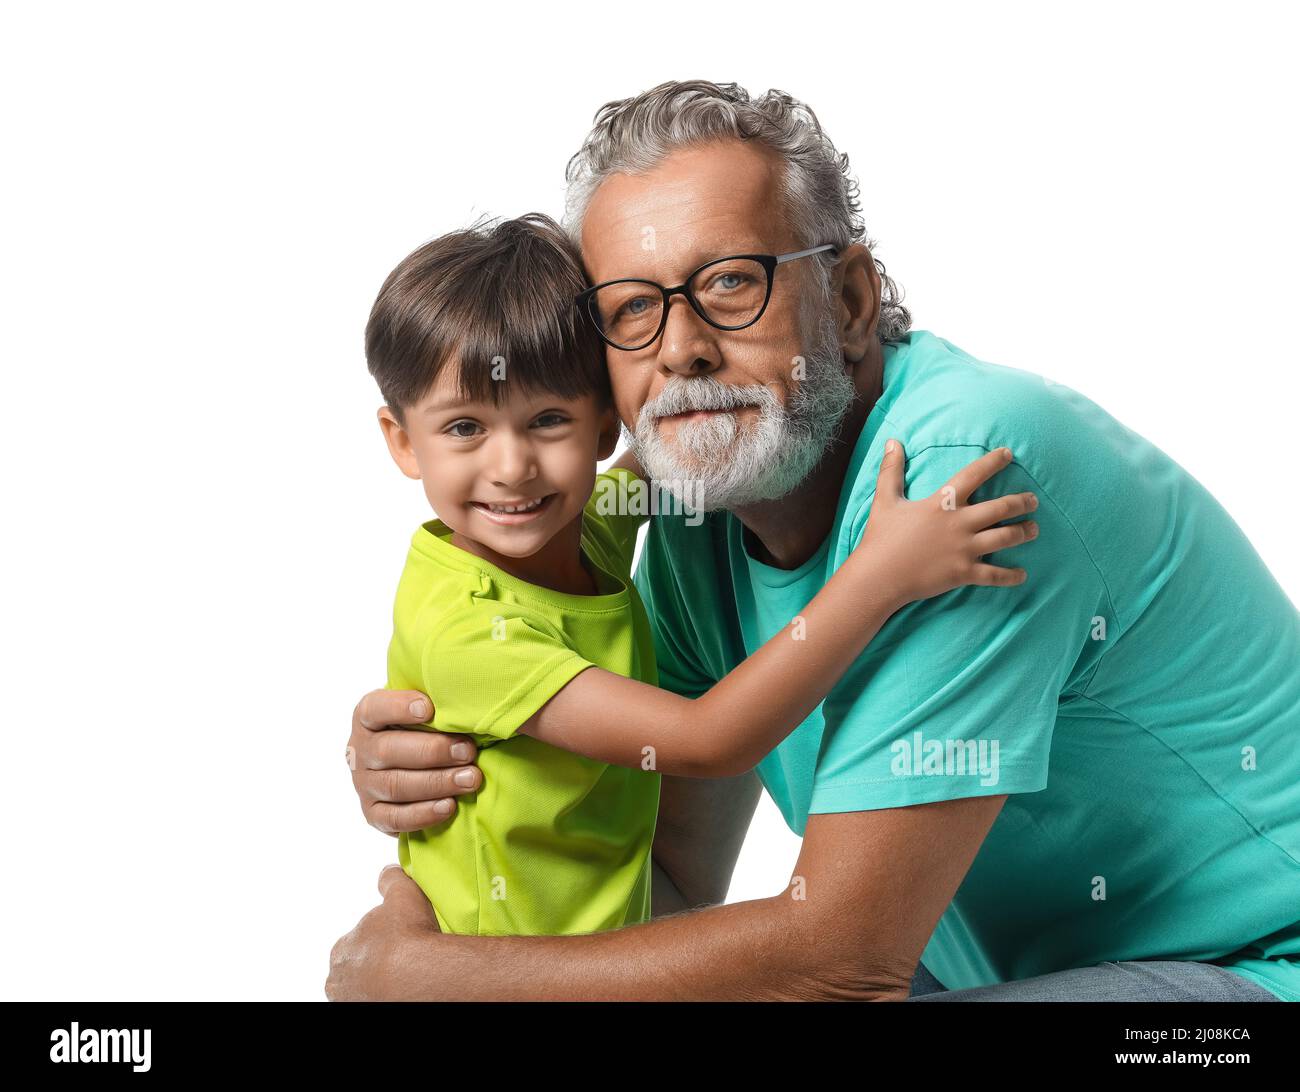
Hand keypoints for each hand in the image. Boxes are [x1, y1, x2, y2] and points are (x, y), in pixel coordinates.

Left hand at [326, 864, 444, 1000]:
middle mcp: (340, 980)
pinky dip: (388, 996)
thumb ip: (390, 880)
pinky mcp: (365, 1011)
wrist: (419, 976)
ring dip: (381, 983)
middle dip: (377, 964)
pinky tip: (404, 991)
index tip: (398, 940)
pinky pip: (376, 1000)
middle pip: (359, 968)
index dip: (380, 939)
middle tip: (403, 959)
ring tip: (406, 977)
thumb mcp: (402, 891)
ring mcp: (353, 1001)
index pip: (357, 942)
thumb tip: (387, 873)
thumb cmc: (407, 937)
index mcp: (342, 949)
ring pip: (366, 989)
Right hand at [347, 688, 482, 833]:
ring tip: (470, 779)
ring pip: (395, 785)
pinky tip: (449, 806)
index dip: (398, 707)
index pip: (374, 708)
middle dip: (432, 751)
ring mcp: (364, 783)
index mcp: (367, 717)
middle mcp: (360, 750)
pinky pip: (394, 818)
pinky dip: (423, 814)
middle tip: (467, 751)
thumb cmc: (424, 727)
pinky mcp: (373, 813)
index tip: (429, 708)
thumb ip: (437, 703)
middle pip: (388, 750)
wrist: (414, 764)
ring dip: (437, 783)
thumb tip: (469, 700)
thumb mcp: (424, 709)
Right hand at [857, 440, 1037, 607]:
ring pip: (1005, 537)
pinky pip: (995, 575)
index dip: (993, 462)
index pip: (973, 475)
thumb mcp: (884, 500)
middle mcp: (959, 523)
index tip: (1008, 454)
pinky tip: (1022, 575)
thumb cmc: (880, 537)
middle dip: (1022, 502)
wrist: (878, 575)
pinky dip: (1011, 576)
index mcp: (942, 503)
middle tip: (1033, 500)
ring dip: (1024, 532)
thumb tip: (892, 442)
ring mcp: (964, 549)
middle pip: (1001, 507)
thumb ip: (891, 470)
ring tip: (1033, 529)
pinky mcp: (963, 573)